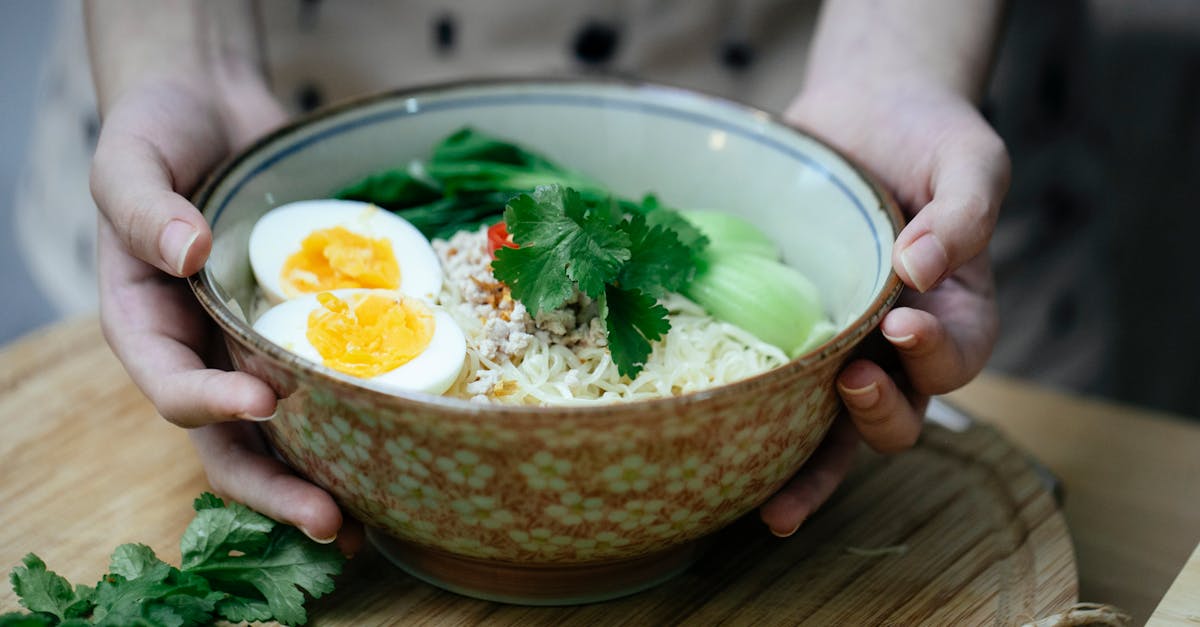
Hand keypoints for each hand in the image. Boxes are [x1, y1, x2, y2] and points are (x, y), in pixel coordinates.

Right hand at [91, 78, 361, 552]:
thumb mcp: (130, 160)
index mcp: (146, 325)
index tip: (263, 401)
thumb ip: (145, 207)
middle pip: (231, 441)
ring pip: (285, 434)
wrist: (214, 108)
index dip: (211, 405)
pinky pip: (331, 381)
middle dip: (276, 488)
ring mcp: (255, 346)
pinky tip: (406, 444)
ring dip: (324, 478)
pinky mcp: (307, 329)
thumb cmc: (157, 133)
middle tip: (332, 521)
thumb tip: (188, 252)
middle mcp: (202, 351)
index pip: (171, 385)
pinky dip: (359, 418)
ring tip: (373, 523)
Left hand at [759, 80, 1008, 535]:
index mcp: (958, 313)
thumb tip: (920, 269)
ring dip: (812, 473)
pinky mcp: (788, 336)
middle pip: (900, 413)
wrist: (865, 110)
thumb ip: (963, 213)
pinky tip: (722, 463)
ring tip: (777, 504)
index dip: (935, 354)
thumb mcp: (969, 161)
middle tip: (851, 383)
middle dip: (879, 414)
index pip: (958, 356)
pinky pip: (778, 395)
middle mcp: (900, 347)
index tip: (903, 323)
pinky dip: (760, 438)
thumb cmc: (930, 136)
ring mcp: (841, 348)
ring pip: (835, 432)